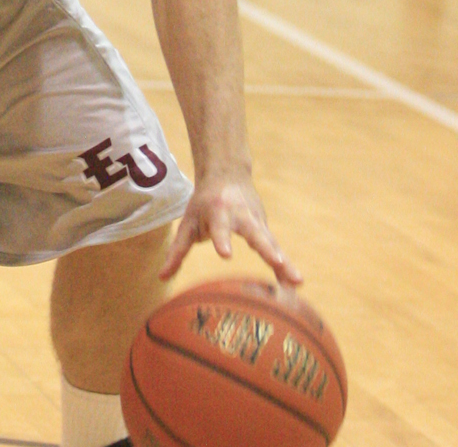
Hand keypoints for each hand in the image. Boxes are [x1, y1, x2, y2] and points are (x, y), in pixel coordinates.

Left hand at [159, 169, 303, 286]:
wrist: (227, 173)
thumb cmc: (203, 204)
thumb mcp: (187, 223)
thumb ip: (177, 251)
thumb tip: (161, 277)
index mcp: (219, 212)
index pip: (220, 228)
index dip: (222, 240)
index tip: (225, 255)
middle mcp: (242, 215)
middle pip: (256, 234)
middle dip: (267, 250)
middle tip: (278, 264)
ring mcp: (257, 221)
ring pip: (272, 243)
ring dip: (284, 262)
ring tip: (296, 282)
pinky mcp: (265, 228)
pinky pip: (276, 249)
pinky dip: (285, 265)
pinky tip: (294, 284)